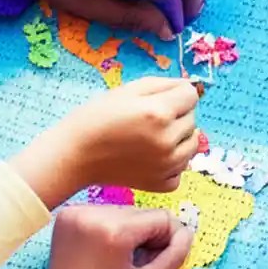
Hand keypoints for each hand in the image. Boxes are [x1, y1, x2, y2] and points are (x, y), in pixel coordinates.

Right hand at [12, 77, 198, 206]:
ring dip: (179, 138)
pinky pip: (182, 168)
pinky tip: (151, 157)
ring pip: (192, 143)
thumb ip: (163, 85)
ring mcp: (167, 165)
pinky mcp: (163, 183)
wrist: (75, 155)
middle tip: (147, 120)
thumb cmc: (97, 118)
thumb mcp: (128, 90)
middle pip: (192, 119)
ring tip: (151, 138)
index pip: (191, 95)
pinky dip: (172, 162)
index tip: (159, 99)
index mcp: (159, 113)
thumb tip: (189, 88)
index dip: (176, 93)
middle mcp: (167, 140)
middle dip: (176, 115)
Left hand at [34, 205, 191, 268]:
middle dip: (150, 235)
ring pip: (126, 211)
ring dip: (132, 231)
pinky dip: (112, 228)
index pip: (162, 218)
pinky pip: (106, 212)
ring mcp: (79, 210)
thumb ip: (173, 256)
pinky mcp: (68, 213)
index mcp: (115, 231)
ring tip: (122, 258)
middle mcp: (95, 213)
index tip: (158, 261)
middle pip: (143, 213)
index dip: (168, 240)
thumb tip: (187, 234)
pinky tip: (105, 250)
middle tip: (141, 262)